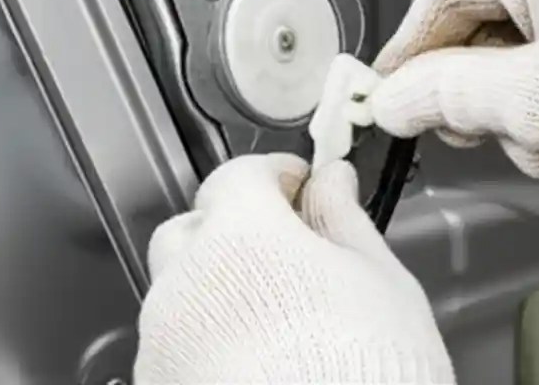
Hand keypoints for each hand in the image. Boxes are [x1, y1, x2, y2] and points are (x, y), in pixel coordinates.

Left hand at [135, 154, 454, 383]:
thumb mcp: (380, 283)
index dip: (275, 177)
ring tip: (275, 326)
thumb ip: (344, 219)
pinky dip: (203, 343)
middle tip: (286, 257)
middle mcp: (188, 277)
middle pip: (195, 229)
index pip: (241, 174)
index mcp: (242, 233)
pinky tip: (252, 366)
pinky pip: (173, 344)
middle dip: (233, 232)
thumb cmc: (364, 373)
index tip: (302, 189)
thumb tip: (331, 182)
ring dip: (215, 292)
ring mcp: (164, 336)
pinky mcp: (158, 380)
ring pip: (179, 291)